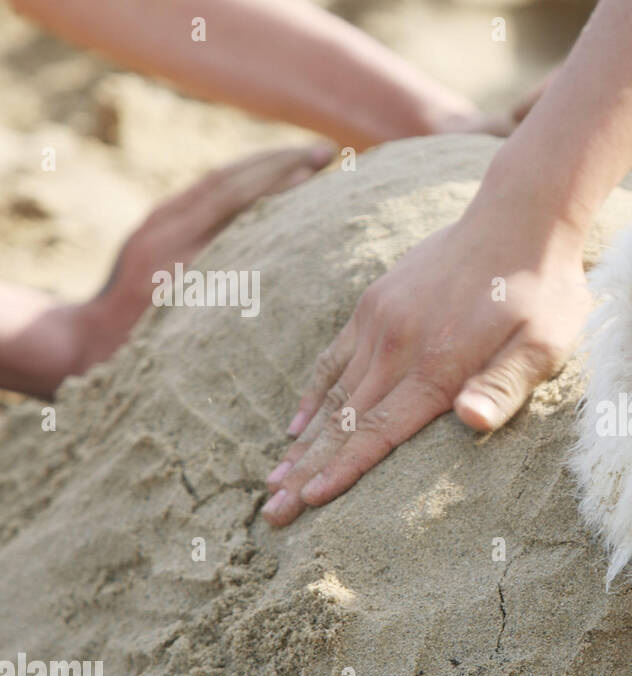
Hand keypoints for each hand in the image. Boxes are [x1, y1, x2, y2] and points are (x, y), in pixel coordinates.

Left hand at [0, 144, 332, 397]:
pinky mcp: (157, 221)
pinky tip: (271, 176)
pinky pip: (207, 190)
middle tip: (327, 151)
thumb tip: (276, 272)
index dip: (275, 187)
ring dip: (265, 164)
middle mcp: (165, 228)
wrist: (83, 337)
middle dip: (280, 163)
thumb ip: (219, 301)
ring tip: (309, 156)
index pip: (232, 206)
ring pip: (218, 180)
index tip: (314, 173)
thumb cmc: (139, 349)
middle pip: (229, 182)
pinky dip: (244, 177)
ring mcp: (159, 221)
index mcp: (173, 255)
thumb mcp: (181, 331)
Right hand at [261, 206, 591, 525]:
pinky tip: (296, 423)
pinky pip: (334, 356)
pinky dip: (313, 392)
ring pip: (332, 394)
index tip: (306, 502)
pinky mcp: (376, 302)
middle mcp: (398, 347)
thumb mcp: (544, 343)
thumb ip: (505, 385)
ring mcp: (381, 322)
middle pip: (343, 422)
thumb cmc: (541, 291)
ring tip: (274, 480)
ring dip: (302, 441)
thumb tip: (469, 421)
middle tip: (273, 513)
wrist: (519, 217)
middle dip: (306, 470)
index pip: (377, 432)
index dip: (342, 470)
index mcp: (438, 367)